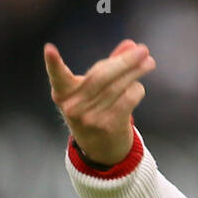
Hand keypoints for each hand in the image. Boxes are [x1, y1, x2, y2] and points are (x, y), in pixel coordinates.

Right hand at [44, 39, 155, 165]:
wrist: (101, 151)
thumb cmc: (95, 111)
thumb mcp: (93, 90)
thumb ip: (110, 65)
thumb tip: (132, 45)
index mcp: (63, 93)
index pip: (58, 76)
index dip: (53, 64)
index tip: (49, 49)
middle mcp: (74, 106)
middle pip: (101, 76)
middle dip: (124, 61)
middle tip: (142, 50)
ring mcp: (91, 118)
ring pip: (117, 87)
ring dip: (136, 72)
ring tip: (148, 62)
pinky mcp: (109, 126)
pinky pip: (127, 100)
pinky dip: (136, 90)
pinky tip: (138, 86)